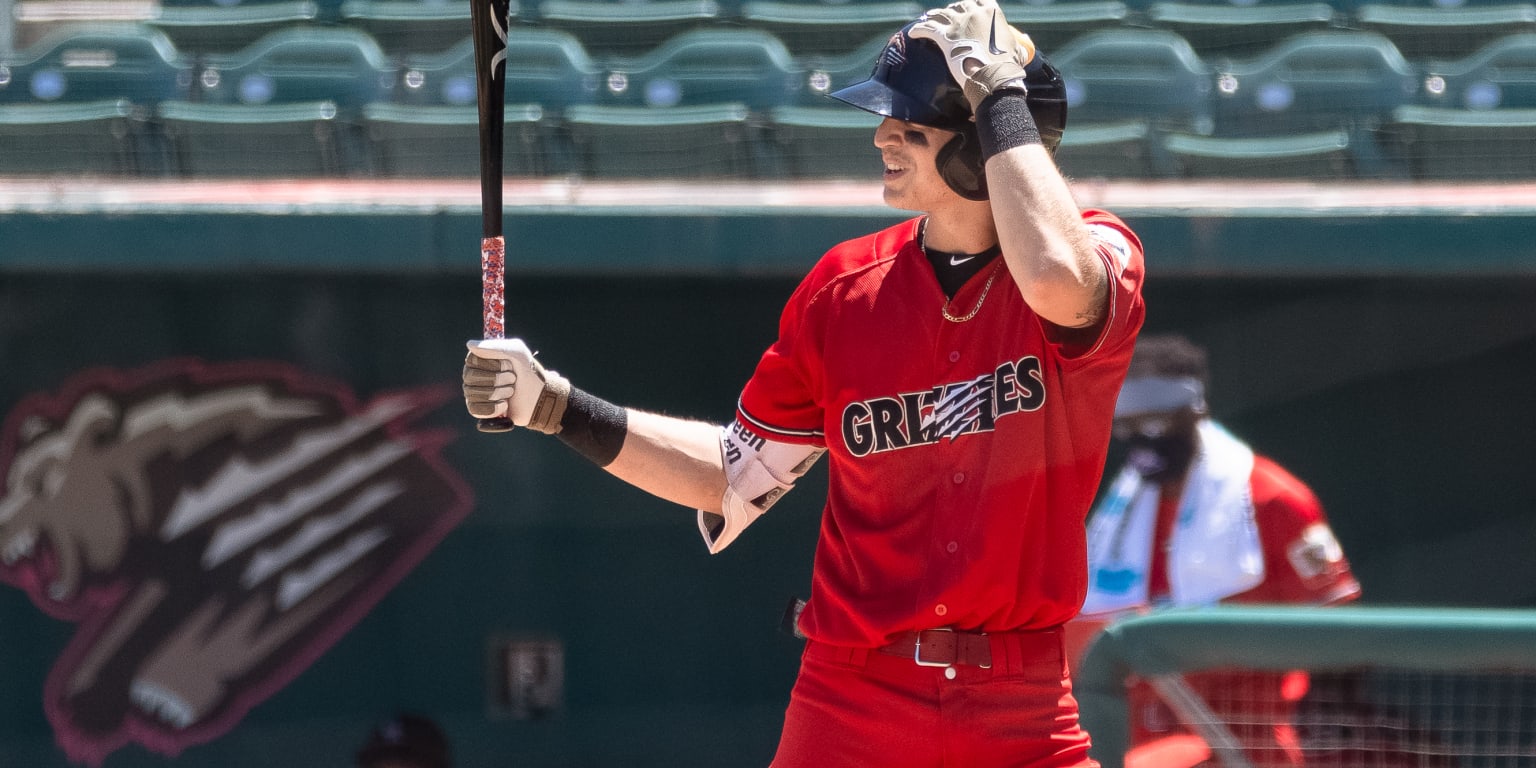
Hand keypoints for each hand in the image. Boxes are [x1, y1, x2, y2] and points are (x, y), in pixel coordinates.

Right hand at [463, 338, 570, 433]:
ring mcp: (473, 392)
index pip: (473, 361)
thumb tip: (470, 345)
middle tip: (513, 379)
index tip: (509, 365)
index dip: (494, 365)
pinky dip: (496, 408)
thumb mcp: (516, 351)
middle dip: (499, 379)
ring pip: (475, 394)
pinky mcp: (477, 409)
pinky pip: (477, 409)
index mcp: (478, 358)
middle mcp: (472, 374)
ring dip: (500, 393)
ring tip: (510, 391)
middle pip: (472, 378)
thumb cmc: (527, 371)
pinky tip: (505, 405)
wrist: (538, 395)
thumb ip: (494, 346)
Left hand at [909, 0, 1034, 109]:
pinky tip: (913, 33)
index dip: (972, 4)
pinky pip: (927, 28)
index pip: (980, 0)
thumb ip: (1016, 45)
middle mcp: (974, 13)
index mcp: (992, 12)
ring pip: (941, 14)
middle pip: (959, 5)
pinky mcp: (945, 36)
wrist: (994, 77)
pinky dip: (919, 30)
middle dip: (952, 10)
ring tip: (927, 18)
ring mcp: (958, 23)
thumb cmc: (1007, 67)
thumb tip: (1021, 49)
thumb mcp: (1016, 50)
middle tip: (946, 16)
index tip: (967, 8)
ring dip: (933, 16)